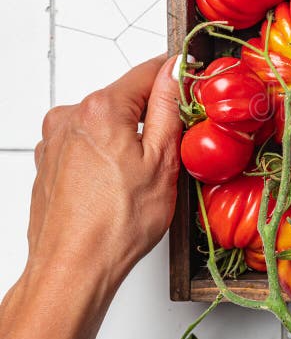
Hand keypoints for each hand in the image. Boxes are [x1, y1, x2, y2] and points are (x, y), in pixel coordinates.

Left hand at [0, 54, 182, 338]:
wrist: (73, 267)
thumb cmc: (115, 225)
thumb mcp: (163, 160)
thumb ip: (169, 108)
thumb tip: (176, 73)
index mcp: (101, 109)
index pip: (149, 71)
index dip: (177, 78)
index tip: (192, 89)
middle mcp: (70, 117)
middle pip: (125, 97)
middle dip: (151, 116)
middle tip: (170, 150)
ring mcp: (55, 139)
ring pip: (106, 121)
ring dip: (126, 137)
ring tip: (140, 176)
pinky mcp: (49, 160)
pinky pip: (87, 142)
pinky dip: (105, 154)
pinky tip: (118, 184)